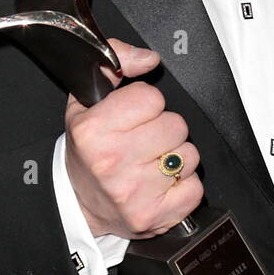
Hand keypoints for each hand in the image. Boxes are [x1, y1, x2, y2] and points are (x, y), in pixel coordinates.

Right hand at [64, 38, 202, 239]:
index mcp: (94, 130)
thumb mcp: (86, 101)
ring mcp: (135, 192)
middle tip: (143, 140)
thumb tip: (149, 58)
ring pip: (189, 155)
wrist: (79, 204)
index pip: (152, 97)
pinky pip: (195, 187)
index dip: (147, 104)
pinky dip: (183, 185)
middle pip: (176, 125)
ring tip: (151, 162)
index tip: (134, 116)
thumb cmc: (88, 151)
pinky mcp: (155, 216)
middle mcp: (113, 161)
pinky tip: (160, 184)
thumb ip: (116, 65)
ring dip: (175, 157)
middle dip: (164, 129)